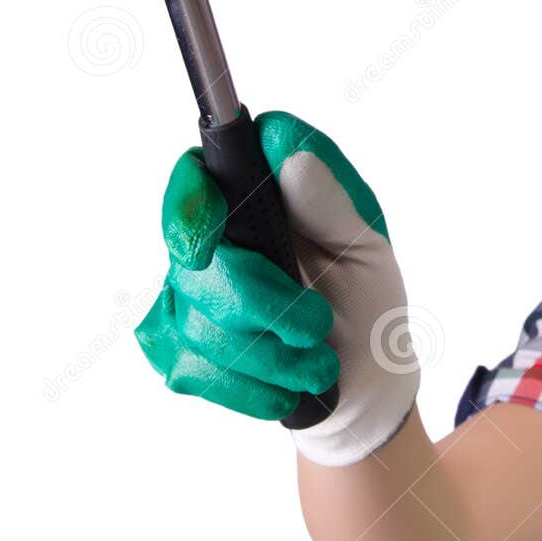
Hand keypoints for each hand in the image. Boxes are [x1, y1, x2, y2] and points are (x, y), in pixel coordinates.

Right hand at [135, 111, 418, 463]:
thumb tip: (289, 152)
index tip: (206, 241)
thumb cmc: (365, 299)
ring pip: (198, 323)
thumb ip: (328, 201)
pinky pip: (194, 369)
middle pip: (196, 262)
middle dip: (262, 304)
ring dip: (272, 356)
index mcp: (254, 197)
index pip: (195, 176)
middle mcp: (209, 238)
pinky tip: (285, 387)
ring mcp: (184, 294)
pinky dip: (252, 388)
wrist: (363, 379)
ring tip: (317, 363)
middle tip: (317, 325)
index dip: (188, 204)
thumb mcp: (366, 248)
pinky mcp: (176, 349)